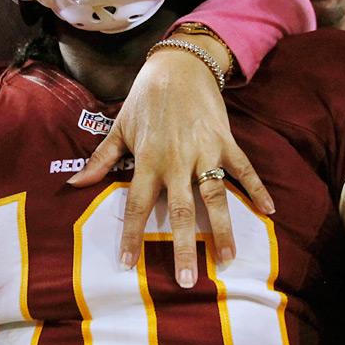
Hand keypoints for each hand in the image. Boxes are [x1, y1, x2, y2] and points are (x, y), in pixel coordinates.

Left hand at [68, 45, 274, 287]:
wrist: (179, 64)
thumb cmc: (145, 98)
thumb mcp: (119, 127)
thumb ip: (101, 160)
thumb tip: (75, 185)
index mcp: (149, 160)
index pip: (139, 206)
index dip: (133, 236)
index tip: (129, 265)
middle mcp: (178, 161)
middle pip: (182, 211)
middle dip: (184, 247)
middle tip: (186, 279)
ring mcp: (205, 151)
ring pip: (216, 197)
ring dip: (222, 230)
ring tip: (227, 259)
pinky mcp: (227, 141)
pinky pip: (244, 169)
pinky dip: (258, 189)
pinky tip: (269, 211)